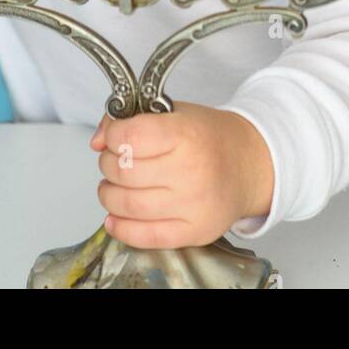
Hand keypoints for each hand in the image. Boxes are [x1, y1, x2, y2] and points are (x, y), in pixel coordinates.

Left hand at [89, 99, 274, 248]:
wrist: (249, 165)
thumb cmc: (209, 136)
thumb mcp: (174, 112)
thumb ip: (132, 118)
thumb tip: (98, 140)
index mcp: (186, 134)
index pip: (130, 137)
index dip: (112, 136)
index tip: (114, 137)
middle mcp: (190, 171)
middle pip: (124, 172)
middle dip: (108, 164)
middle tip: (115, 160)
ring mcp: (193, 205)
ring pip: (128, 204)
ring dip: (108, 194)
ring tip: (114, 185)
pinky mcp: (194, 233)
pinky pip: (146, 237)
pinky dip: (121, 228)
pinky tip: (114, 217)